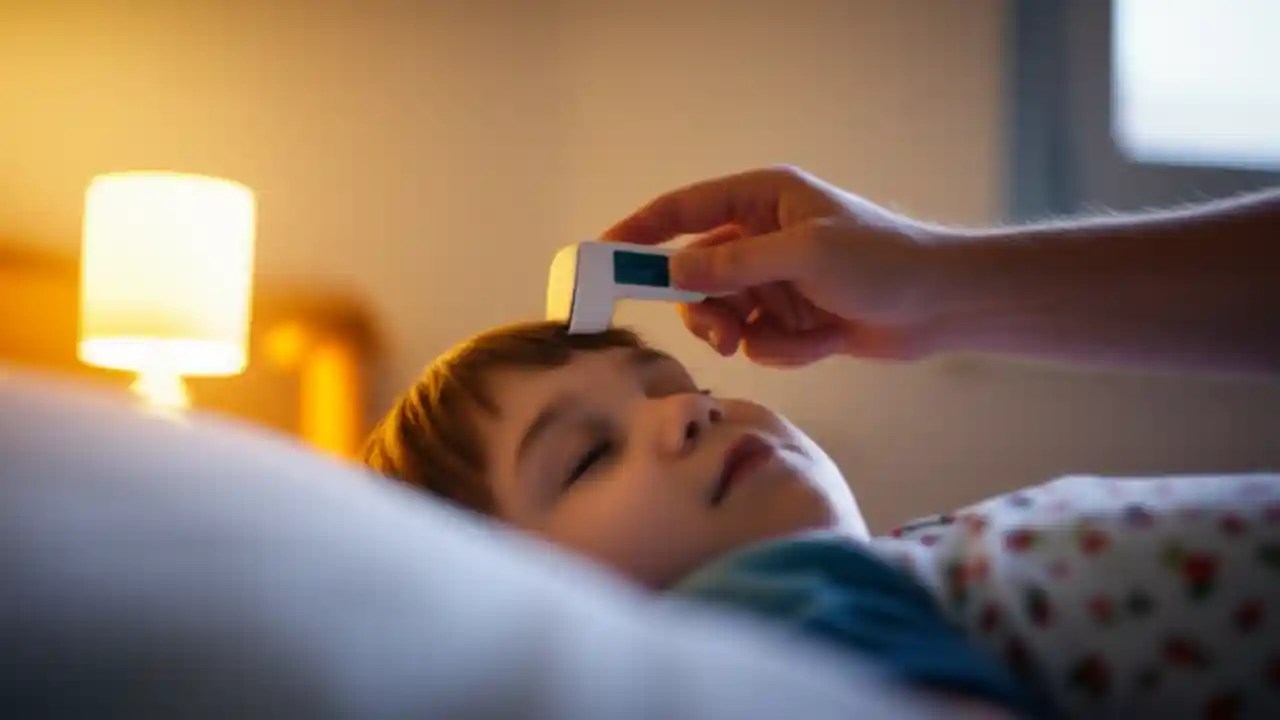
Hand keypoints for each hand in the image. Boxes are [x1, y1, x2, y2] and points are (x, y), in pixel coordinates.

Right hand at [603, 166, 948, 365]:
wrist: (942, 306)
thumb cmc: (882, 262)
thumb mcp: (804, 255)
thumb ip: (735, 263)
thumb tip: (672, 268)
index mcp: (764, 199)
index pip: (684, 209)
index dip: (640, 231)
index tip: (602, 255)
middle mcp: (764, 236)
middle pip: (698, 273)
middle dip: (708, 307)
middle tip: (722, 334)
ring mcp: (777, 280)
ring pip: (725, 313)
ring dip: (746, 332)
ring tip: (781, 338)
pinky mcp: (794, 318)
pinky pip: (760, 339)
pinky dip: (784, 348)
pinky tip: (823, 341)